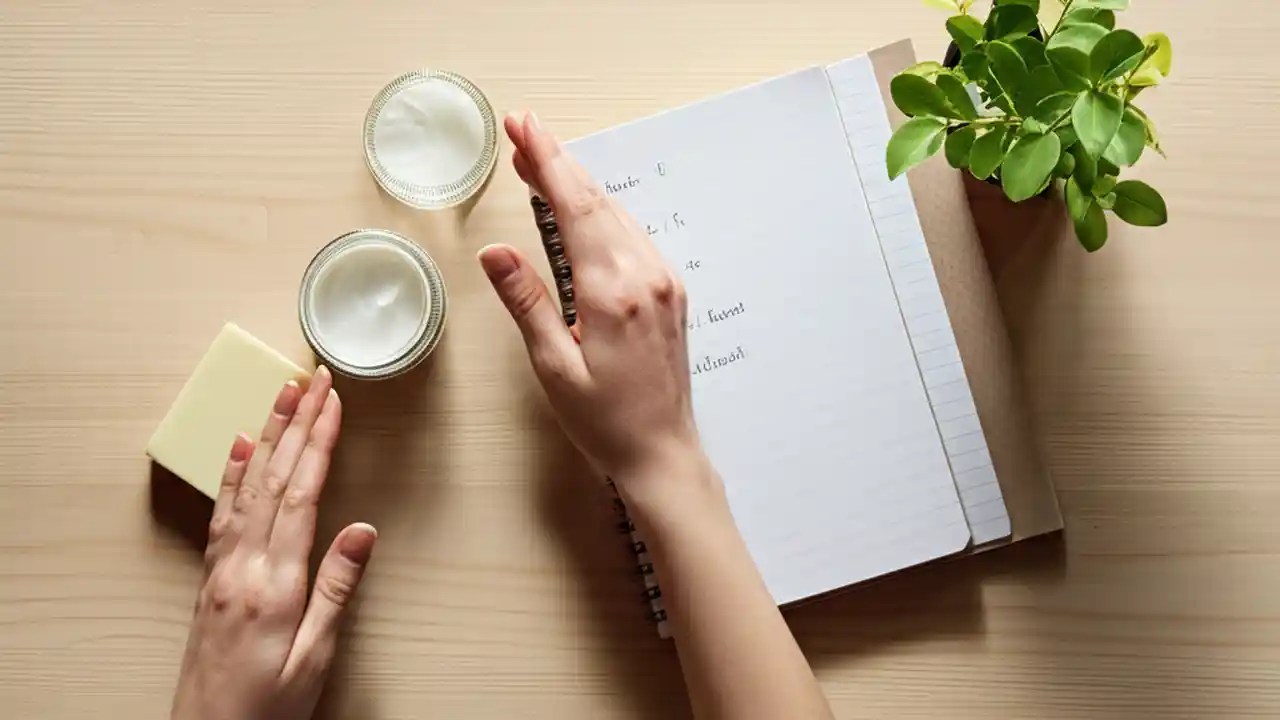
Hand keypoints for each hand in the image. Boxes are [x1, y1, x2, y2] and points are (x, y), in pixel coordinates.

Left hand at [171, 367, 376, 719]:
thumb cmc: (267, 708)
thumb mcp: (314, 658)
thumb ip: (336, 590)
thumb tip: (363, 530)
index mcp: (274, 583)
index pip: (301, 495)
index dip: (318, 443)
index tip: (332, 402)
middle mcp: (242, 567)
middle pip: (273, 478)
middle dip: (296, 423)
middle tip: (312, 378)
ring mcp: (222, 570)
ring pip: (247, 486)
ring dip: (266, 434)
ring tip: (281, 394)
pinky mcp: (212, 579)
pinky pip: (223, 512)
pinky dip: (232, 473)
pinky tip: (239, 447)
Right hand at [480, 112, 715, 516]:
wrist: (663, 454)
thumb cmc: (606, 422)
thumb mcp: (553, 367)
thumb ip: (527, 302)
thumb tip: (495, 250)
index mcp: (613, 293)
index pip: (576, 209)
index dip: (548, 161)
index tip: (524, 126)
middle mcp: (647, 277)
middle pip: (597, 202)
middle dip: (558, 162)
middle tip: (521, 131)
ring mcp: (664, 283)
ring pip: (617, 215)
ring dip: (578, 187)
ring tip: (538, 164)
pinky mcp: (670, 293)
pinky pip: (632, 237)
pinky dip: (600, 214)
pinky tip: (579, 210)